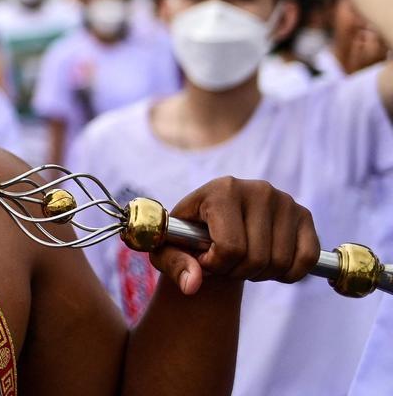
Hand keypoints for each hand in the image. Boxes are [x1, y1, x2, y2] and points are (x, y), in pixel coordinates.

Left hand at [150, 176, 319, 295]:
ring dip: (259, 274)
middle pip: (256, 258)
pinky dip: (287, 273)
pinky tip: (267, 264)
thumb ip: (173, 264)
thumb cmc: (186, 236)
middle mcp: (258, 190)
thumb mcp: (167, 247)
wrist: (213, 223)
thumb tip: (193, 284)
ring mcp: (285, 201)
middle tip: (224, 262)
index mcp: (222, 189)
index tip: (204, 258)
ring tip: (241, 260)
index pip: (230, 247)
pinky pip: (306, 260)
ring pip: (280, 263)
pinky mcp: (304, 216)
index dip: (216, 265)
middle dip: (236, 272)